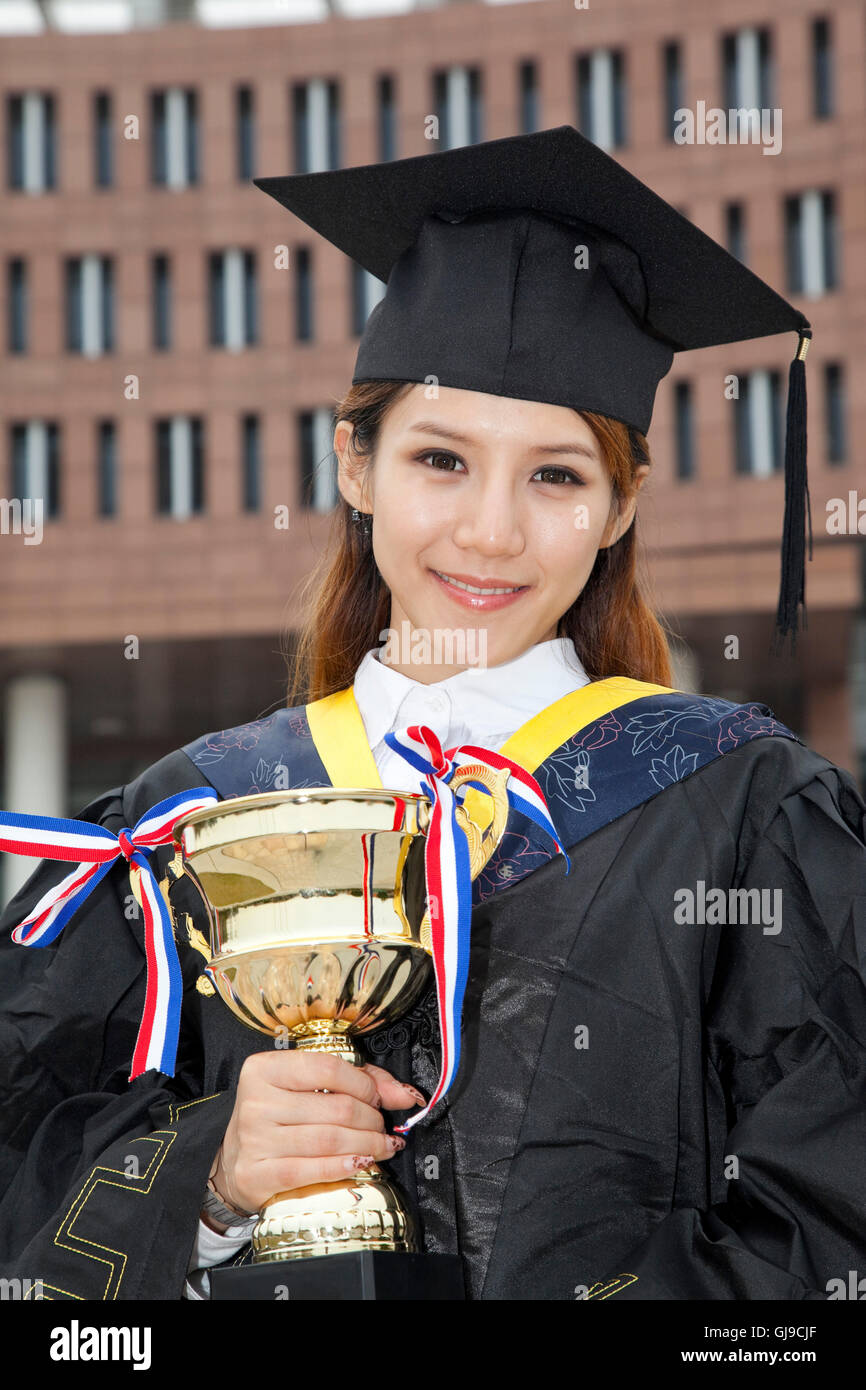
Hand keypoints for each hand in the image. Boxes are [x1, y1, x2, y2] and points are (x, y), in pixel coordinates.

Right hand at [210, 1051, 424, 1215]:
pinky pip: (311, 1170)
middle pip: (336, 1107)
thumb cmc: (278, 1118)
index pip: (329, 1068)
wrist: (233, 1161)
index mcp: (265, 1068)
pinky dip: (344, 1167)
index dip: (364, 1084)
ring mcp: (254, 1140)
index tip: (377, 1097)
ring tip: (381, 1146)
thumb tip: (405, 1095)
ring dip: (367, 1145)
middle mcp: (256, 1101)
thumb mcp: (309, 1087)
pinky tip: (361, 1163)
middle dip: (371, 1119)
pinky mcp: (256, 1175)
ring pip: (330, 1140)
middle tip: (381, 1127)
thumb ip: (360, 1081)